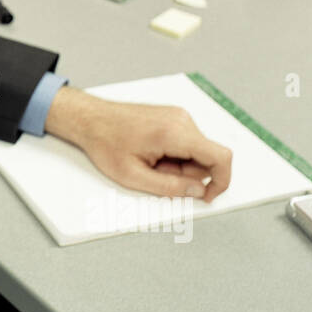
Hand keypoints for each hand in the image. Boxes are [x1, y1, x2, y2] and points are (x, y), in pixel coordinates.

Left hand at [44, 88, 231, 200]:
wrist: (90, 119)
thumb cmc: (105, 143)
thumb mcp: (133, 176)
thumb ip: (170, 188)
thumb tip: (198, 191)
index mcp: (174, 132)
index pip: (220, 157)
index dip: (221, 182)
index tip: (207, 196)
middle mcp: (181, 119)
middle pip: (206, 158)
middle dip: (187, 175)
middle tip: (155, 175)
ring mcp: (178, 116)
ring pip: (196, 152)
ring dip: (178, 165)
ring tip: (149, 163)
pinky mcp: (173, 117)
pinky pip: (186, 143)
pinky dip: (174, 155)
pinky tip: (151, 154)